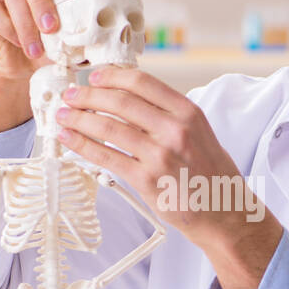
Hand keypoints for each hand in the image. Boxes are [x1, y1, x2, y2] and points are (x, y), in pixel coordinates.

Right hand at [0, 0, 83, 84]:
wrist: (20, 67)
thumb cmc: (48, 48)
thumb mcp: (67, 42)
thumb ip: (80, 37)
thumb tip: (98, 44)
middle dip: (42, 1)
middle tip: (51, 28)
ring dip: (25, 22)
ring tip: (36, 50)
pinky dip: (6, 27)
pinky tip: (18, 43)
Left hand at [55, 64, 283, 288]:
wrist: (224, 212)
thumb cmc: (210, 173)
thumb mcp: (199, 132)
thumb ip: (167, 115)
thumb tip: (125, 100)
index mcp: (188, 112)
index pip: (142, 82)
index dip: (112, 76)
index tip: (94, 76)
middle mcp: (175, 130)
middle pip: (120, 102)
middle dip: (88, 95)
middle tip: (71, 94)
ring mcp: (160, 155)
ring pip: (108, 128)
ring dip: (79, 118)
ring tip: (63, 115)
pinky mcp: (146, 180)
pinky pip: (106, 157)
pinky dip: (82, 145)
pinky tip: (69, 139)